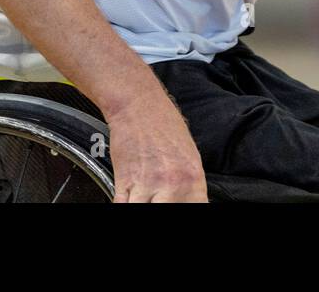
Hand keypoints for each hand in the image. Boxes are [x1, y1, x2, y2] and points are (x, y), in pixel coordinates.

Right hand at [105, 88, 208, 202]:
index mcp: (194, 178)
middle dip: (162, 208)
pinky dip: (125, 204)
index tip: (178, 203)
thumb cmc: (163, 125)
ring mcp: (148, 185)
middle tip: (158, 201)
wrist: (138, 105)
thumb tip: (187, 200)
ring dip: (142, 205)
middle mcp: (173, 185)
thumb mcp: (190, 155)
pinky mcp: (124, 182)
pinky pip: (123, 207)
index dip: (186, 210)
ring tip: (143, 198)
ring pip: (142, 211)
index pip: (195, 208)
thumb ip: (189, 185)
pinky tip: (130, 197)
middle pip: (168, 212)